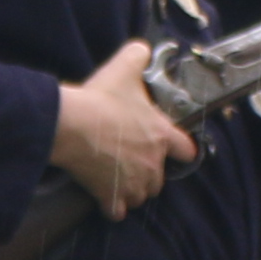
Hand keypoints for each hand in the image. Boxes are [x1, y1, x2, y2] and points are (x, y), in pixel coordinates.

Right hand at [50, 41, 197, 217]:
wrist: (72, 125)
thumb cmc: (101, 100)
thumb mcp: (123, 69)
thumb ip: (138, 55)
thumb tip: (142, 48)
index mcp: (162, 135)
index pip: (187, 150)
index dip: (181, 149)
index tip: (175, 149)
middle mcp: (153, 163)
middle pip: (160, 178)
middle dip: (150, 172)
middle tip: (134, 160)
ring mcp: (133, 182)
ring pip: (141, 196)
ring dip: (133, 190)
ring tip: (119, 178)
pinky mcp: (111, 195)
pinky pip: (117, 211)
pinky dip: (112, 206)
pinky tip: (105, 198)